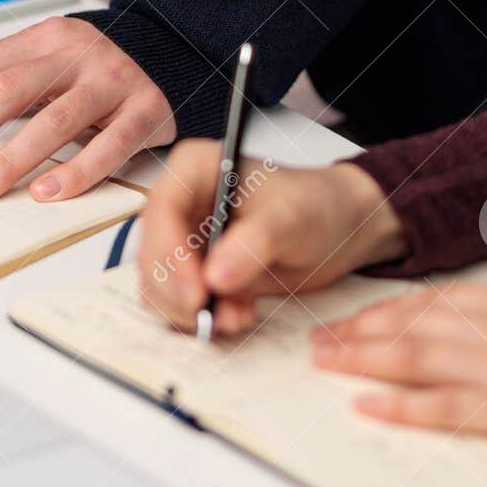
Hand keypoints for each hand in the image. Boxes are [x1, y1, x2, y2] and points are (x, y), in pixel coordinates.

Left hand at [0, 17, 174, 201]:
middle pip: (7, 91)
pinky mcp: (147, 110)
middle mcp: (75, 54)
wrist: (177, 54)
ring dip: (11, 158)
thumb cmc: (98, 73)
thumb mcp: (47, 68)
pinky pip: (110, 145)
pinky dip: (77, 171)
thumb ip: (1, 91)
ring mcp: (113, 81)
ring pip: (55, 120)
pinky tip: (48, 192)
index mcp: (41, 39)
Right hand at [139, 140, 406, 333]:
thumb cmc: (313, 207)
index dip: (171, 254)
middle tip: (221, 317)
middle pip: (152, 254)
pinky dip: (200, 318)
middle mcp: (177, 203)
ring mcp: (179, 239)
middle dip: (182, 293)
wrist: (334, 228)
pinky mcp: (188, 271)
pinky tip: (238, 314)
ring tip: (241, 315)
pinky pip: (174, 303)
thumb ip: (253, 244)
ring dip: (192, 311)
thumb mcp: (290, 220)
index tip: (198, 293)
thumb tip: (215, 277)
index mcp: (193, 169)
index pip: (162, 210)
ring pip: (158, 286)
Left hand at [313, 284, 486, 446]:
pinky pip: (445, 407)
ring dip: (362, 359)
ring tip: (325, 363)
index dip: (384, 310)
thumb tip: (470, 321)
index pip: (432, 301)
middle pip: (412, 325)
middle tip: (320, 341)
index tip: (353, 318)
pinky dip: (401, 406)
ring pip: (415, 357)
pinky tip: (367, 405)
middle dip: (360, 332)